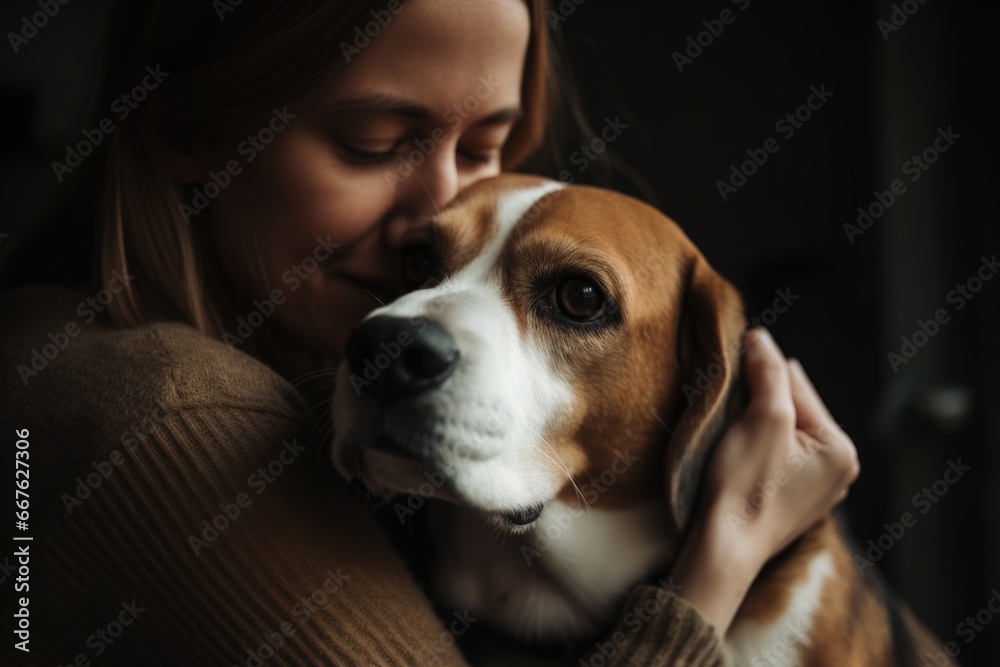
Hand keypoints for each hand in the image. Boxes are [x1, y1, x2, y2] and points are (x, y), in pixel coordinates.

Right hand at [670, 327, 859, 634]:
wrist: (724, 547)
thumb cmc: (745, 485)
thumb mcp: (762, 419)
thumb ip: (767, 373)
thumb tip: (761, 337)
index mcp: (842, 449)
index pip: (799, 387)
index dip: (764, 370)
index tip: (736, 353)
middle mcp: (840, 471)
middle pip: (795, 410)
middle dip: (763, 400)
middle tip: (730, 393)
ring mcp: (817, 491)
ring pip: (785, 434)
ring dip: (759, 422)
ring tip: (732, 423)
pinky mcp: (792, 503)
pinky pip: (778, 459)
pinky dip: (758, 448)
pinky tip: (739, 451)